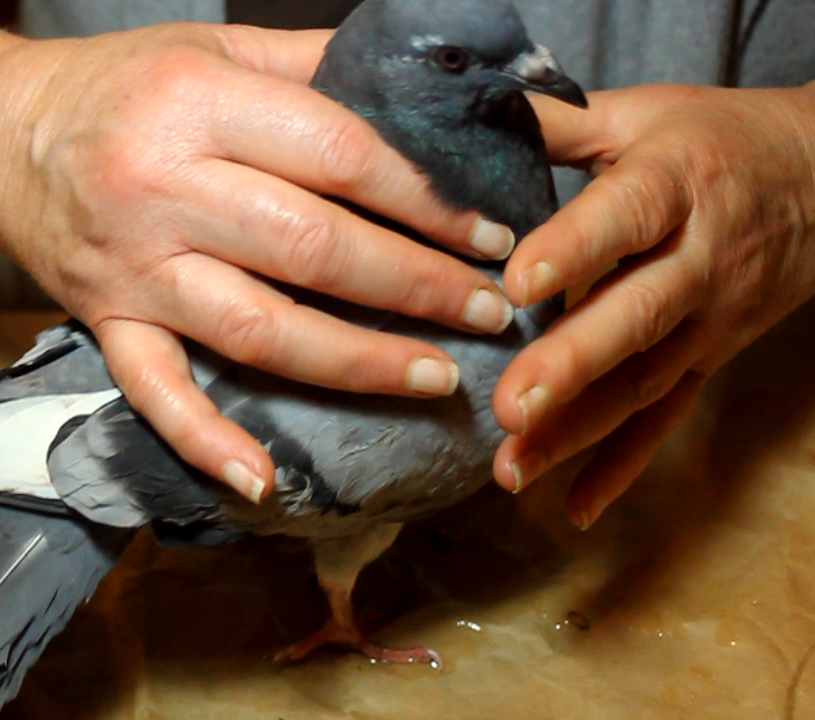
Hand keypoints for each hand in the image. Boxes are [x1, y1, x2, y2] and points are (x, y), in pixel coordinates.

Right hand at [0, 1, 518, 501]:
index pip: (339, 156)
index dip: (425, 199)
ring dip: (353, 362)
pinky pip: (154, 392)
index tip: (489, 233)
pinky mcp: (105, 322)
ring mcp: (131, 266)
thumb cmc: (119, 86)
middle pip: (311, 249)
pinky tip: (263, 482)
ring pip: (256, 330)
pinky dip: (205, 442)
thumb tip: (424, 88)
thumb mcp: (211, 47)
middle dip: (414, 286)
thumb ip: (312, 64)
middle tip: (487, 311)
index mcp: (196, 104)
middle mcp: (160, 188)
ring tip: (432, 377)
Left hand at [491, 82, 814, 527]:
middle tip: (509, 407)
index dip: (573, 249)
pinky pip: (667, 419)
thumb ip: (557, 124)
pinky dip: (623, 467)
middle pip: (635, 317)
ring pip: (642, 382)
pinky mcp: (708, 360)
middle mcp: (697, 261)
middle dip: (571, 366)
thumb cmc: (712, 141)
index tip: (516, 283)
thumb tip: (465, 119)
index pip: (625, 217)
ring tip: (513, 468)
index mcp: (676, 185)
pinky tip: (575, 508)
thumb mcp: (642, 114)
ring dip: (578, 431)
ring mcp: (708, 322)